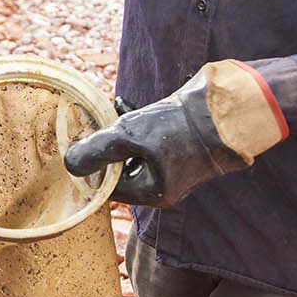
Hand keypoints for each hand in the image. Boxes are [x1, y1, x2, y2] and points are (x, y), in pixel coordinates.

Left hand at [64, 61, 287, 206]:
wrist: (227, 107)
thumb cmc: (179, 126)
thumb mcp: (129, 135)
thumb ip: (97, 150)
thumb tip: (69, 164)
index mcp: (153, 192)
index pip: (109, 188)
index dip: (90, 168)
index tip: (77, 145)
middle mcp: (164, 184)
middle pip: (120, 169)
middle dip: (104, 146)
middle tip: (91, 125)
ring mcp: (173, 165)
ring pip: (133, 151)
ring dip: (118, 132)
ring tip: (110, 111)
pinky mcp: (179, 145)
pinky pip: (149, 140)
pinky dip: (135, 125)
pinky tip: (123, 104)